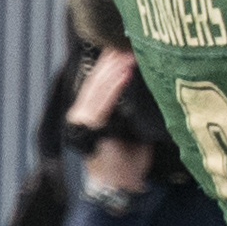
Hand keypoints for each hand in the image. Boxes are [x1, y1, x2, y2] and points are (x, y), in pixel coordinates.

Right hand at [69, 46, 152, 195]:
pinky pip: (102, 103)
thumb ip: (130, 105)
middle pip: (97, 78)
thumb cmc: (130, 158)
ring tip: (129, 51)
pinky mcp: (90, 129)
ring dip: (115, 67)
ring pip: (98, 87)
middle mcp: (82, 112)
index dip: (110, 60)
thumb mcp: (131, 127)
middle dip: (113, 58)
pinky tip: (125, 72)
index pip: (99, 78)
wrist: (122, 186)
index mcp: (91, 110)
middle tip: (128, 39)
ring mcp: (84, 120)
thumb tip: (144, 80)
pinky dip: (114, 86)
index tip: (124, 41)